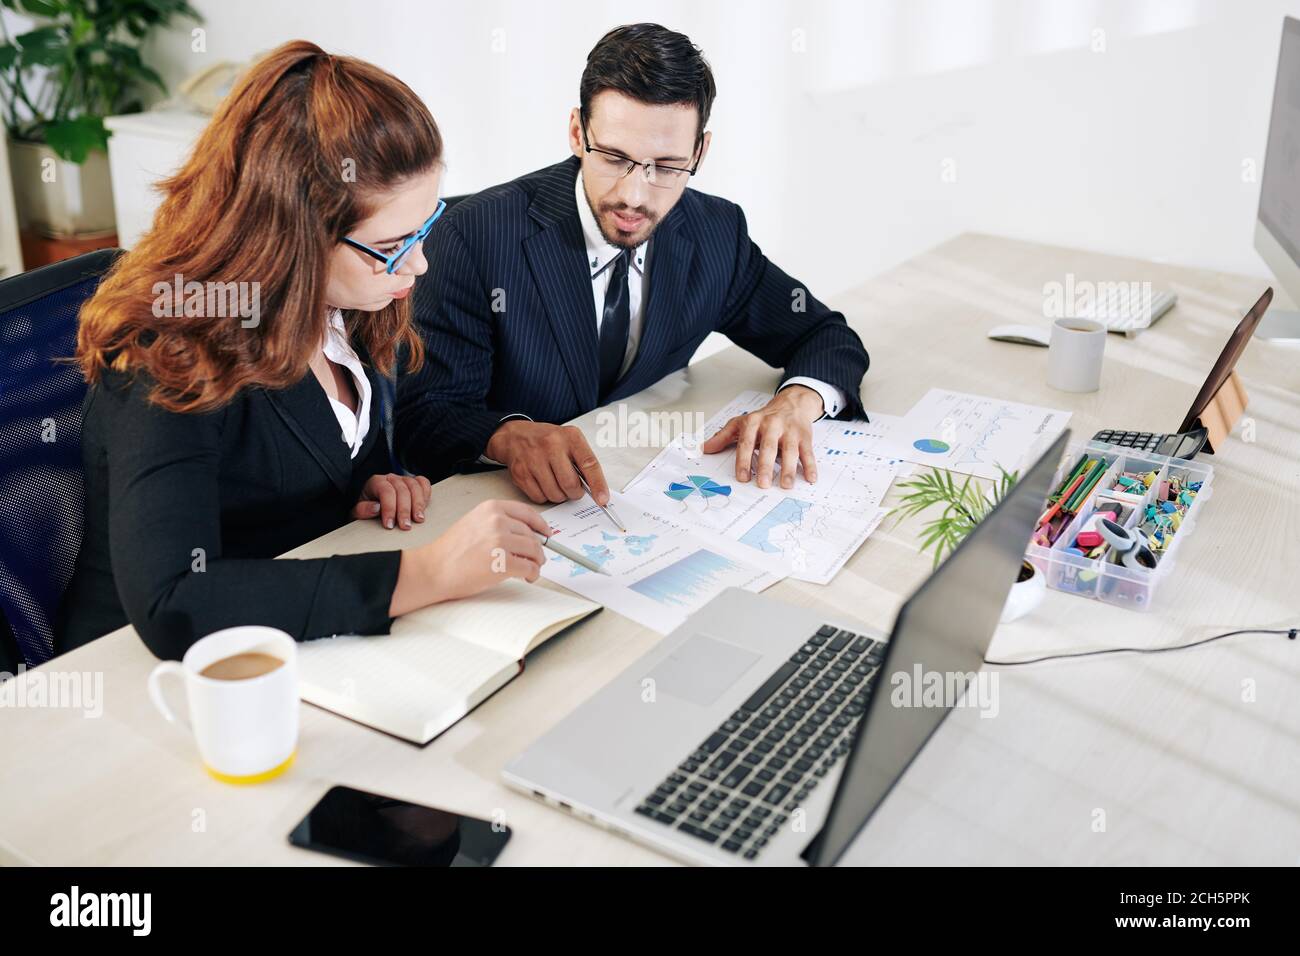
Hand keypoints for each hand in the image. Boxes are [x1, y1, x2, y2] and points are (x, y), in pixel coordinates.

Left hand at [353, 473, 432, 529]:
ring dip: (418, 504)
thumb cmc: (366, 511)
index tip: (389, 525)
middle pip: (402, 490)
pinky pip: (424, 484)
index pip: (386, 492)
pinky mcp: (415, 483)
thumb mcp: (357, 513)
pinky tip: (423, 508)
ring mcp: (404, 479)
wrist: (372, 509)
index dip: (389, 508)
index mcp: (375, 482)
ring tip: (418, 520)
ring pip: (415, 487)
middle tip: (405, 526)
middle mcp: (391, 478)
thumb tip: (376, 508)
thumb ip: (363, 510)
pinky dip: (426, 495)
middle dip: (404, 510)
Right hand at [423, 500, 552, 603]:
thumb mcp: (475, 524)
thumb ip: (499, 523)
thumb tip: (526, 534)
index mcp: (491, 508)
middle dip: (537, 549)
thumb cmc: (451, 551)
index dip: (540, 525)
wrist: (433, 568)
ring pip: (535, 551)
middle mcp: (497, 521)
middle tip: (535, 559)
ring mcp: (500, 541)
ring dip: (537, 562)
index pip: (527, 513)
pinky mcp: (503, 562)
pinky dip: (533, 574)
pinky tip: (527, 576)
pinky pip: (530, 568)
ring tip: (529, 569)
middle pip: (532, 535)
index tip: (546, 533)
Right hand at [484, 420, 610, 505]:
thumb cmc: (547, 441)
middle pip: (570, 484)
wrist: (515, 436)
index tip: (603, 499)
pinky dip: (544, 496)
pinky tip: (543, 484)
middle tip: (573, 490)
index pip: (589, 463)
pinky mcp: (521, 473)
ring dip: (559, 496)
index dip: (598, 485)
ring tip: (556, 483)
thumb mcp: (569, 441)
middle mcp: (551, 446)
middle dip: (574, 493)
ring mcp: (534, 459)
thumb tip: (596, 490)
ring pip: (555, 494)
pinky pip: (539, 497)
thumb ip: (583, 461)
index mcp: (570, 437)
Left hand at [700, 385, 823, 488]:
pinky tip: (810, 478)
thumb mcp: (741, 423)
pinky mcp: (805, 436)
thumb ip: (723, 437)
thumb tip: (704, 449)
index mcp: (754, 422)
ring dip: (788, 469)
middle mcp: (772, 425)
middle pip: (769, 447)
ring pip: (790, 450)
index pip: (747, 443)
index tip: (742, 477)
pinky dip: (810, 466)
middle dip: (765, 466)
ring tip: (785, 485)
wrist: (792, 404)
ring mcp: (790, 430)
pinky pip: (808, 452)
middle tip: (762, 484)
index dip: (744, 460)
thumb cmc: (764, 419)